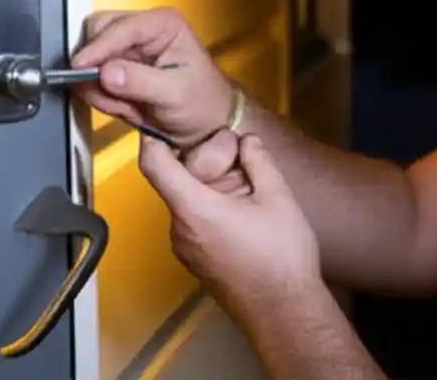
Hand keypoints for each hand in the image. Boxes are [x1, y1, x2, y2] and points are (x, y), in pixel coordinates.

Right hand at [71, 8, 233, 145]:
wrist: (205, 126)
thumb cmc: (203, 103)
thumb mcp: (176, 93)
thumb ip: (140, 82)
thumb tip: (106, 73)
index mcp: (162, 24)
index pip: (120, 27)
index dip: (98, 46)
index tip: (80, 65)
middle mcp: (142, 31)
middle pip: (97, 33)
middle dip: (95, 65)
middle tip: (104, 92)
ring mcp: (127, 50)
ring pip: (90, 56)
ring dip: (97, 84)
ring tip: (125, 106)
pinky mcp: (117, 69)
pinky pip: (92, 79)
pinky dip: (100, 95)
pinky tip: (124, 108)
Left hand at [139, 130, 321, 318]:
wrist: (284, 311)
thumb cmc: (281, 259)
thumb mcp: (278, 198)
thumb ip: (259, 161)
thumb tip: (248, 142)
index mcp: (193, 208)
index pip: (153, 164)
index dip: (152, 138)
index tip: (162, 125)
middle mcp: (180, 229)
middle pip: (176, 181)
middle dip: (204, 164)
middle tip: (238, 160)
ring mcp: (186, 249)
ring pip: (187, 203)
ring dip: (211, 189)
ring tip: (248, 193)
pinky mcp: (196, 261)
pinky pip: (195, 224)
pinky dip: (212, 211)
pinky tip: (244, 217)